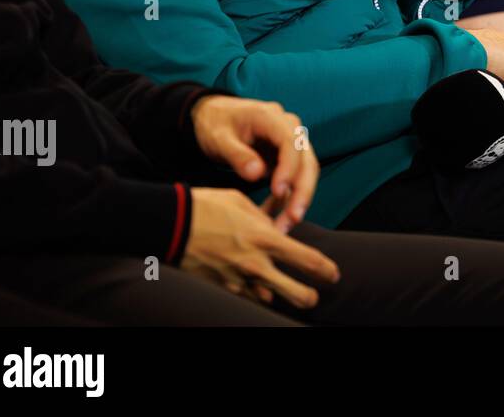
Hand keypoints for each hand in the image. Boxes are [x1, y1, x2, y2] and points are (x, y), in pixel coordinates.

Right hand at [181, 188, 339, 308]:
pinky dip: (251, 292)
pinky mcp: (221, 288)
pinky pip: (245, 297)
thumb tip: (277, 220)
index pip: (307, 260)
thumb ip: (264, 216)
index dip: (326, 270)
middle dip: (309, 296)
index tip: (333, 274)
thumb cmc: (207, 207)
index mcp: (265, 238)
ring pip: (270, 300)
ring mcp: (238, 280)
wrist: (170, 224)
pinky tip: (250, 284)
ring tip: (278, 288)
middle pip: (297, 294)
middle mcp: (256, 264)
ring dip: (276, 295)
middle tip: (312, 295)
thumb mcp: (241, 202)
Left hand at [190, 95, 318, 231]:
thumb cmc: (215, 124)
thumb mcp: (218, 138)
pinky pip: (293, 179)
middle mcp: (288, 127)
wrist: (212, 116)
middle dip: (303, 191)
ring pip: (305, 172)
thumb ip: (237, 155)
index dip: (289, 167)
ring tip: (284, 226)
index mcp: (271, 117)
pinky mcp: (286, 157)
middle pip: (307, 160)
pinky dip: (285, 199)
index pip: (291, 142)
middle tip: (293, 219)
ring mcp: (290, 142)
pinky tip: (272, 216)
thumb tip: (258, 174)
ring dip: (298, 199)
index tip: (279, 191)